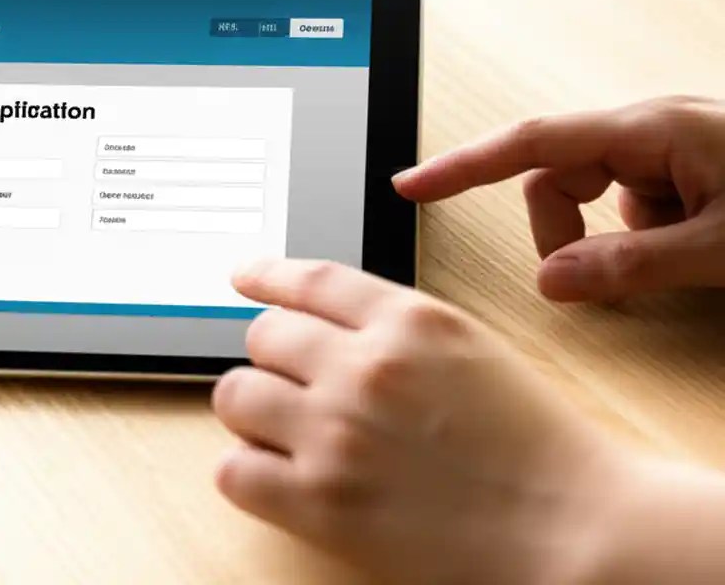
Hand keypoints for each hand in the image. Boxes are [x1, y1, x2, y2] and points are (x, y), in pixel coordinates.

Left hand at [213, 259, 629, 584]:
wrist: (575, 531)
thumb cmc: (540, 453)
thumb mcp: (475, 353)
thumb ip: (401, 331)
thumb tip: (325, 326)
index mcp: (412, 323)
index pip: (311, 281)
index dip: (268, 276)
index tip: (243, 277)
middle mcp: (366, 367)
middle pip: (264, 336)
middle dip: (274, 360)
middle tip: (294, 389)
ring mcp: (336, 432)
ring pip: (237, 394)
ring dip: (254, 413)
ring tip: (287, 436)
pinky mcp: (320, 501)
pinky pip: (233, 469)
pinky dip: (248, 473)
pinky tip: (281, 481)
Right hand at [393, 96, 724, 300]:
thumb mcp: (724, 247)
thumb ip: (636, 265)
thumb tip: (550, 280)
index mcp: (652, 129)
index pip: (532, 143)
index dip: (465, 165)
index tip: (412, 185)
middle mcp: (650, 129)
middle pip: (554, 179)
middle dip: (561, 234)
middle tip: (604, 282)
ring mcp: (665, 148)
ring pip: (586, 195)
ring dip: (604, 238)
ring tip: (674, 258)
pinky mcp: (679, 168)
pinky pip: (624, 205)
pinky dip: (637, 236)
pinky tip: (692, 246)